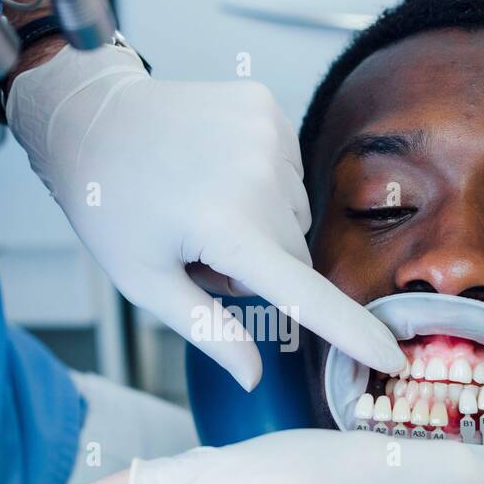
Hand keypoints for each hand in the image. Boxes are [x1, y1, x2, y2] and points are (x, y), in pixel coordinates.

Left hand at [6, 45, 405, 389]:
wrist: (91, 119)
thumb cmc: (111, 207)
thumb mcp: (146, 281)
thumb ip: (207, 330)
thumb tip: (253, 377)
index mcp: (226, 227)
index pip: (304, 292)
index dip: (350, 330)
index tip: (391, 353)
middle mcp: (257, 176)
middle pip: (295, 256)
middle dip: (260, 265)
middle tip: (201, 245)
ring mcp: (266, 133)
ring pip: (293, 214)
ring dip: (262, 222)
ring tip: (206, 203)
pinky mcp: (266, 106)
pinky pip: (288, 170)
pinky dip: (262, 180)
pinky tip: (218, 169)